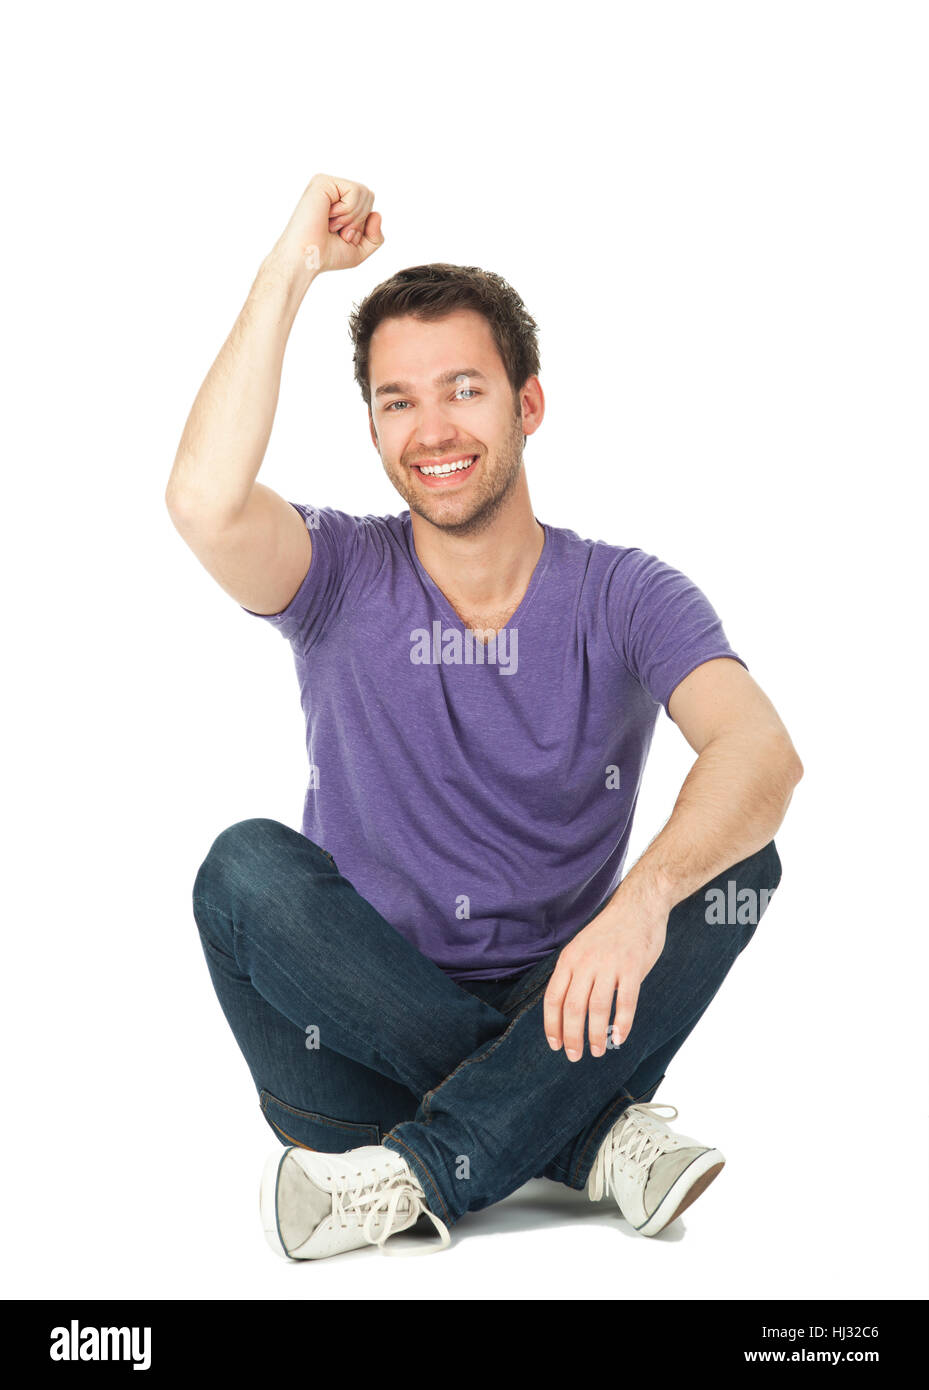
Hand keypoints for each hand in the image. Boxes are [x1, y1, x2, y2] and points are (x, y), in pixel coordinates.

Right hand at [272, 173, 383, 277]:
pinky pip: (355, 191)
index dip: (363, 226)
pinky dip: (347, 210)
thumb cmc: (327, 255)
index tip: (343, 236)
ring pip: (365, 193)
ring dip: (353, 217)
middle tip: (338, 231)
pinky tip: (329, 216)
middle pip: (370, 196)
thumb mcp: (360, 250)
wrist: (307, 258)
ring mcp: (327, 184)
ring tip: (332, 224)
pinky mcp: (323, 181)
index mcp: (340, 202)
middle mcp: (333, 190)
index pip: (369, 205)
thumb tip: (377, 214)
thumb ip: (376, 236)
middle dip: (359, 221)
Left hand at [543, 883, 669, 1060]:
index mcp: (569, 959)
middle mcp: (585, 963)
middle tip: (574, 1056)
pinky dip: (622, 1024)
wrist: (638, 905)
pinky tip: (619, 1038)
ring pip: (596, 1008)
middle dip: (571, 1037)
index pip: (553, 999)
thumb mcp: (581, 947)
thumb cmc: (610, 931)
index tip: (555, 1045)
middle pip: (572, 1008)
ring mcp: (609, 965)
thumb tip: (567, 1009)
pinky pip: (625, 1002)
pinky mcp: (632, 968)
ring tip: (598, 1051)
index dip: (552, 1025)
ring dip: (595, 1035)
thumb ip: (574, 974)